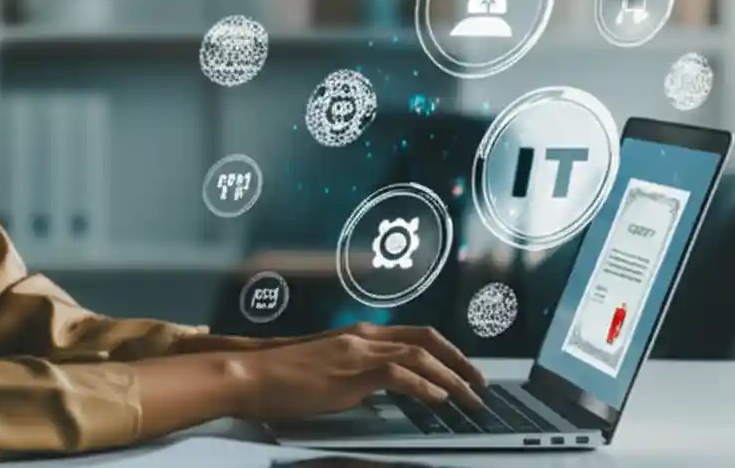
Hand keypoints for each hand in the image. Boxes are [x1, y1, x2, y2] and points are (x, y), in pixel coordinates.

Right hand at [231, 322, 485, 420]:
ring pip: (420, 356)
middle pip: (426, 340)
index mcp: (359, 334)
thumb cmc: (283, 376)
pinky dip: (425, 387)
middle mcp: (364, 336)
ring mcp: (358, 351)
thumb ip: (355, 373)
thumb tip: (378, 388)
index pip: (415, 335)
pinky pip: (399, 375)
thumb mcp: (328, 369)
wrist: (253, 374)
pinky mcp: (351, 372)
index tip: (465, 370)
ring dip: (452, 378)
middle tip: (481, 384)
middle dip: (460, 361)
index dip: (446, 351)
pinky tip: (440, 400)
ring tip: (470, 397)